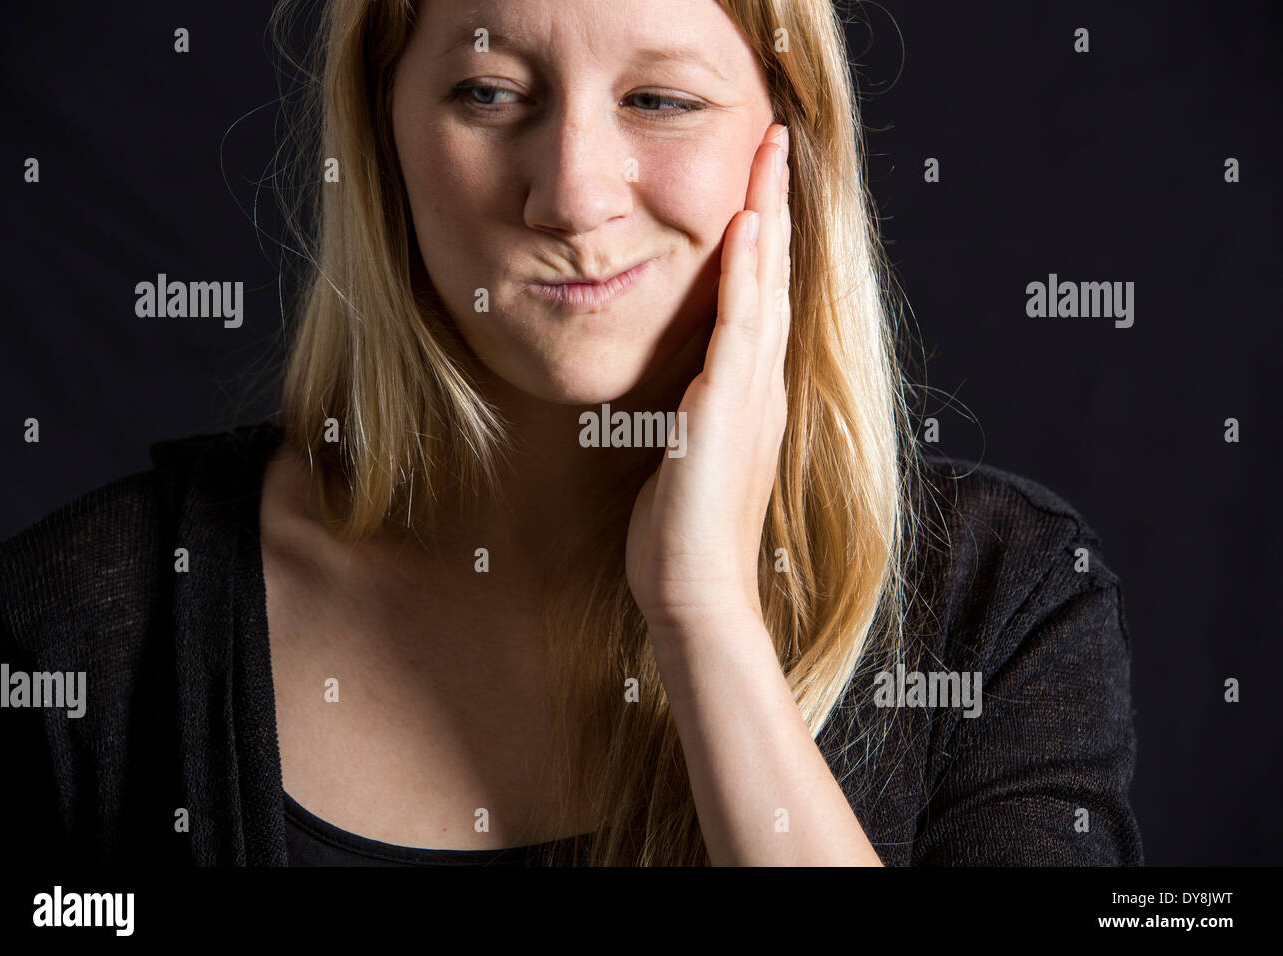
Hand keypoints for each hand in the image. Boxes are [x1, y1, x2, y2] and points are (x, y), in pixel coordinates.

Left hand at [625, 122, 792, 637]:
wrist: (696, 594)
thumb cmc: (682, 537)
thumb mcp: (685, 460)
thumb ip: (692, 417)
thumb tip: (681, 392)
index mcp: (750, 396)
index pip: (761, 299)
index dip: (763, 238)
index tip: (758, 184)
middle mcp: (760, 386)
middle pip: (774, 276)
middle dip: (773, 204)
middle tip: (775, 139)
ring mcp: (750, 396)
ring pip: (766, 287)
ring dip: (767, 217)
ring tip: (768, 153)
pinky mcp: (727, 410)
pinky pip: (740, 328)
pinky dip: (746, 275)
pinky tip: (745, 229)